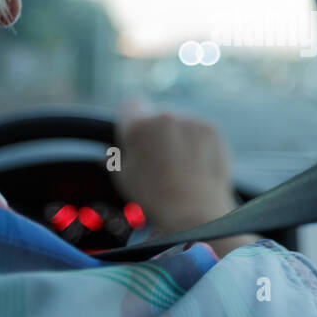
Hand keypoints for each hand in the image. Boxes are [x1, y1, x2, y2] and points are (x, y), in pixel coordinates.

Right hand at [115, 103, 257, 254]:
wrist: (194, 211)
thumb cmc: (153, 198)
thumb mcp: (124, 180)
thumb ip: (115, 160)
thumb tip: (106, 156)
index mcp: (137, 126)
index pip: (129, 106)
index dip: (131, 121)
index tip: (136, 137)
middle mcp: (164, 116)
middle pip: (156, 115)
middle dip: (156, 131)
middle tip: (159, 159)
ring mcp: (190, 120)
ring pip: (180, 123)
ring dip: (178, 136)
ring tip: (181, 167)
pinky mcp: (211, 129)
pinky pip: (199, 130)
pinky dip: (198, 142)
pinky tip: (196, 165)